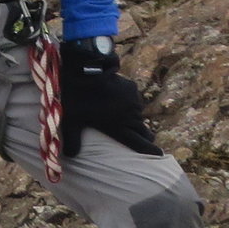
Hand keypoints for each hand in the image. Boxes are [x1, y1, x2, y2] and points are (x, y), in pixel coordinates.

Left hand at [59, 39, 159, 157]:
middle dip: (145, 137)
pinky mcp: (133, 89)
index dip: (149, 150)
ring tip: (124, 117)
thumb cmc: (75, 98)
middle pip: (145, 132)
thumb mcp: (71, 121)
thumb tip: (70, 156)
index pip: (139, 143)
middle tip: (146, 139)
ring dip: (134, 118)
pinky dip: (129, 102)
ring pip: (139, 115)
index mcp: (118, 127)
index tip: (159, 154)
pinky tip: (118, 99)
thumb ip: (72, 140)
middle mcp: (130, 117)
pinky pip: (134, 100)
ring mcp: (133, 102)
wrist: (83, 71)